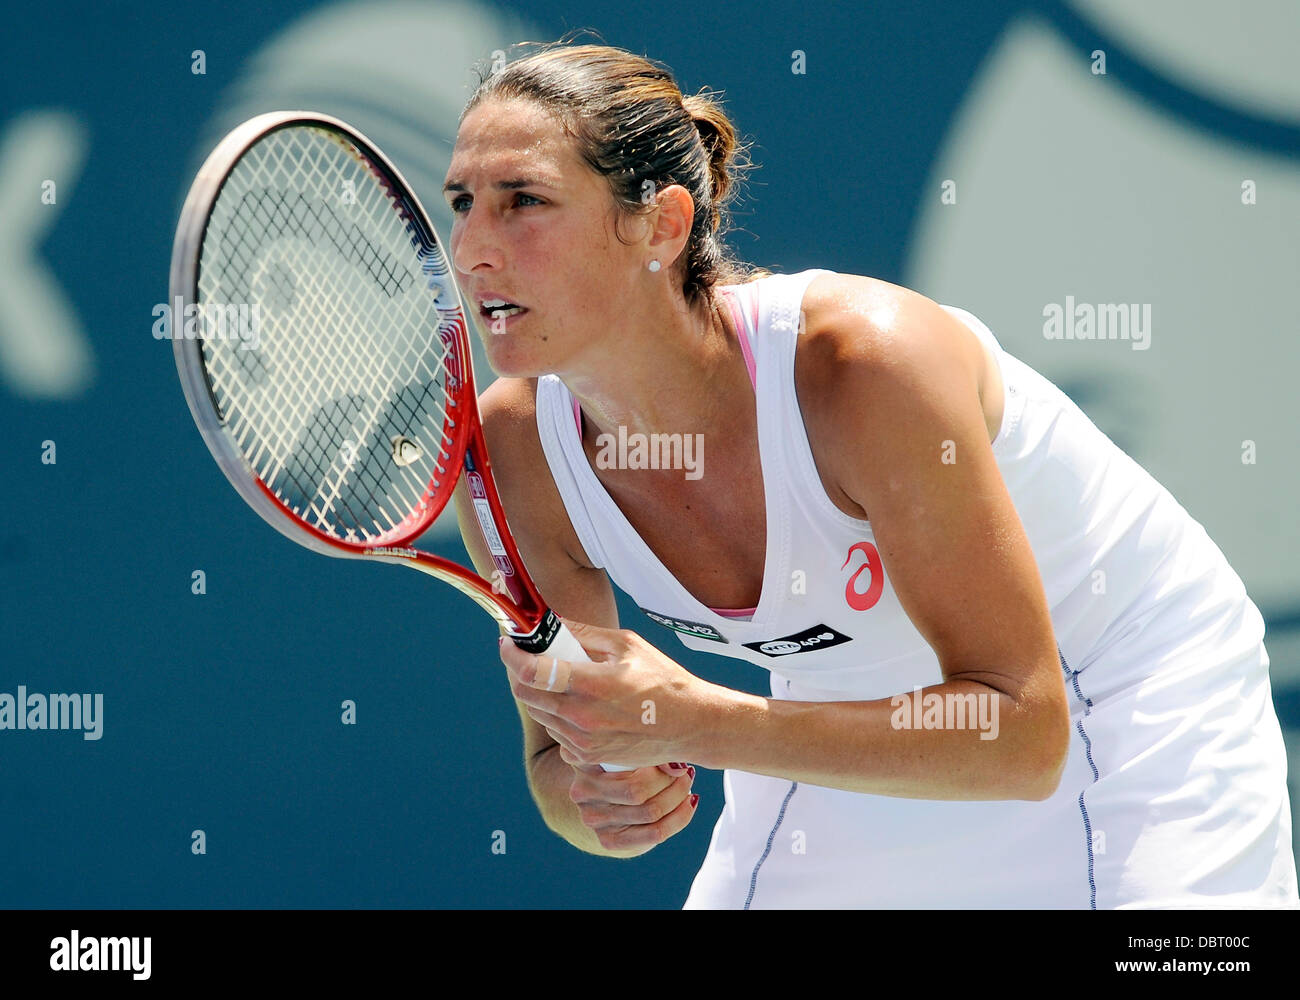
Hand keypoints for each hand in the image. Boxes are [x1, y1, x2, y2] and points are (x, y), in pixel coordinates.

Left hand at [499, 618, 715, 769]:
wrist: (690, 725)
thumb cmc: (663, 680)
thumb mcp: (626, 645)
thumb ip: (583, 633)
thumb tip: (551, 621)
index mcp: (592, 685)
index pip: (532, 671)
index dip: (512, 654)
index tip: (509, 642)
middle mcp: (582, 717)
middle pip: (526, 693)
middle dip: (521, 672)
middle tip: (532, 657)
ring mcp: (583, 742)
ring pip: (540, 713)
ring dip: (542, 694)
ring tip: (567, 681)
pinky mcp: (587, 757)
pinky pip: (556, 732)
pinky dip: (559, 716)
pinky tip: (583, 706)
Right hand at [562, 755, 699, 855]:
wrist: (600, 796)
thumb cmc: (618, 764)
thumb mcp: (625, 751)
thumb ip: (647, 751)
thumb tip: (680, 767)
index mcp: (585, 763)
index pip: (625, 762)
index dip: (655, 762)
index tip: (674, 750)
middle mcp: (583, 794)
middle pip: (639, 792)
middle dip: (670, 780)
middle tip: (686, 770)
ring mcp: (593, 821)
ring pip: (651, 812)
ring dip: (677, 797)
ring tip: (686, 784)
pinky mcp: (609, 841)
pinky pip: (655, 833)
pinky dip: (679, 818)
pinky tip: (689, 803)